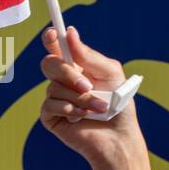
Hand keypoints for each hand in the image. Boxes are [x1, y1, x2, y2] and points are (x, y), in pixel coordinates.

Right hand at [39, 26, 143, 168]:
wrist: (118, 137)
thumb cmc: (118, 104)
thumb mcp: (110, 73)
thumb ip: (88, 55)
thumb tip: (69, 33)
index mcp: (76, 67)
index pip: (58, 48)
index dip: (52, 39)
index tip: (52, 33)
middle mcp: (63, 81)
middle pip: (49, 64)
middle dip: (67, 73)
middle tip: (87, 85)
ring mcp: (56, 98)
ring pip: (53, 87)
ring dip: (79, 98)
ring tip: (97, 108)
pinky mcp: (51, 116)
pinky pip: (49, 105)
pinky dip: (69, 110)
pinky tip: (83, 117)